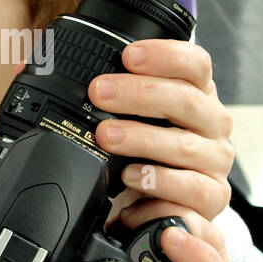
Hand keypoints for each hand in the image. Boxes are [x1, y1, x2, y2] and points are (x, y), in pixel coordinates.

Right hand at [59, 40, 241, 261]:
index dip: (205, 254)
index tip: (166, 235)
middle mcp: (216, 220)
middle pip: (210, 172)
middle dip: (159, 152)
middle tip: (109, 145)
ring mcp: (210, 167)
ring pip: (205, 121)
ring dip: (152, 104)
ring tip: (103, 96)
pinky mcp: (195, 126)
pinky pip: (198, 84)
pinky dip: (169, 66)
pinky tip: (132, 56)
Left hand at [89, 39, 234, 229]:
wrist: (159, 206)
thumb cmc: (145, 154)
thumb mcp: (130, 119)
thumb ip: (108, 93)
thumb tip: (47, 71)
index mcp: (198, 94)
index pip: (195, 64)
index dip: (165, 55)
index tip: (129, 55)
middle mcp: (213, 124)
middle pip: (187, 100)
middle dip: (139, 93)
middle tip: (99, 92)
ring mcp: (215, 161)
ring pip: (184, 145)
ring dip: (141, 138)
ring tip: (106, 136)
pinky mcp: (213, 197)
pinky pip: (191, 188)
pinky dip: (158, 182)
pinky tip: (131, 177)